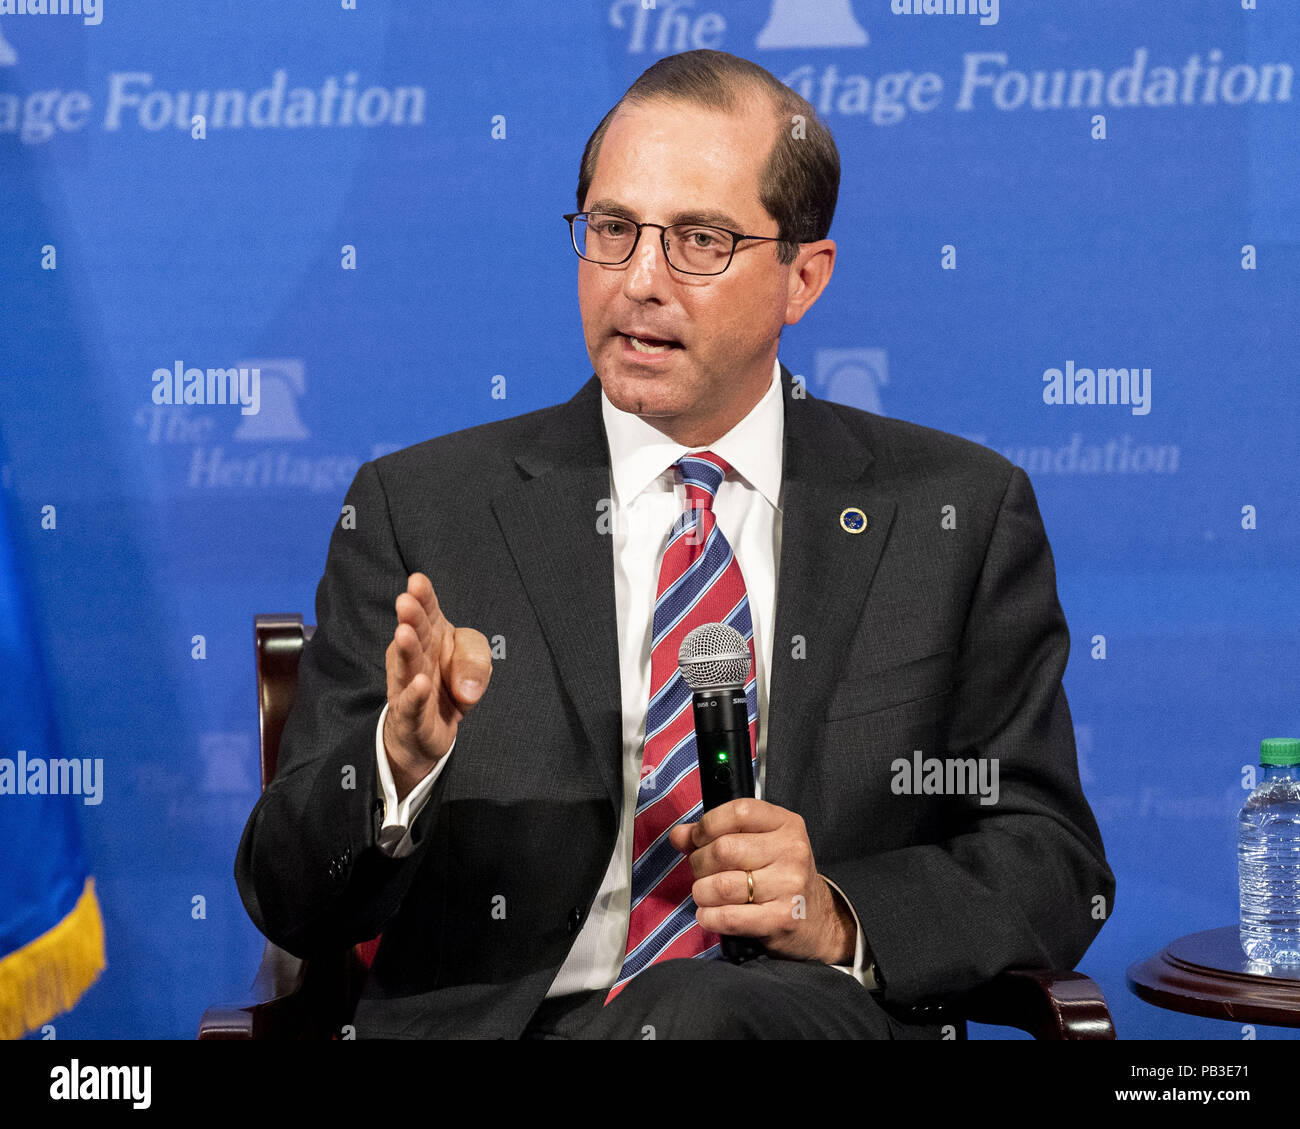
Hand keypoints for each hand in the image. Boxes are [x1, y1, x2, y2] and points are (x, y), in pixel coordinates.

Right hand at [382, 572, 491, 798]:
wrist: (428, 730)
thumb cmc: (449, 683)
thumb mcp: (474, 665)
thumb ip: (475, 662)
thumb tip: (467, 688)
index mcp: (432, 635)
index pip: (428, 612)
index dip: (423, 597)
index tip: (417, 581)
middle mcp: (416, 656)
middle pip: (416, 634)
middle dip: (412, 617)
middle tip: (406, 601)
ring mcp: (408, 684)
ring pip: (408, 665)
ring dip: (407, 649)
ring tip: (404, 632)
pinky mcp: (410, 715)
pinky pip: (412, 704)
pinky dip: (415, 695)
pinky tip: (419, 684)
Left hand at [668, 798, 855, 964]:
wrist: (817, 919)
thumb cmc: (779, 876)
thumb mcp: (757, 844)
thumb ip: (715, 834)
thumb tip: (679, 835)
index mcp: (786, 824)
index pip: (739, 811)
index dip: (708, 825)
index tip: (698, 839)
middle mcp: (792, 851)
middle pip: (724, 850)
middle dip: (699, 863)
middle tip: (702, 873)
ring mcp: (789, 886)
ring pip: (722, 885)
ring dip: (702, 892)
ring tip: (705, 895)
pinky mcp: (782, 919)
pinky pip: (729, 917)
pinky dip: (709, 917)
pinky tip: (709, 914)